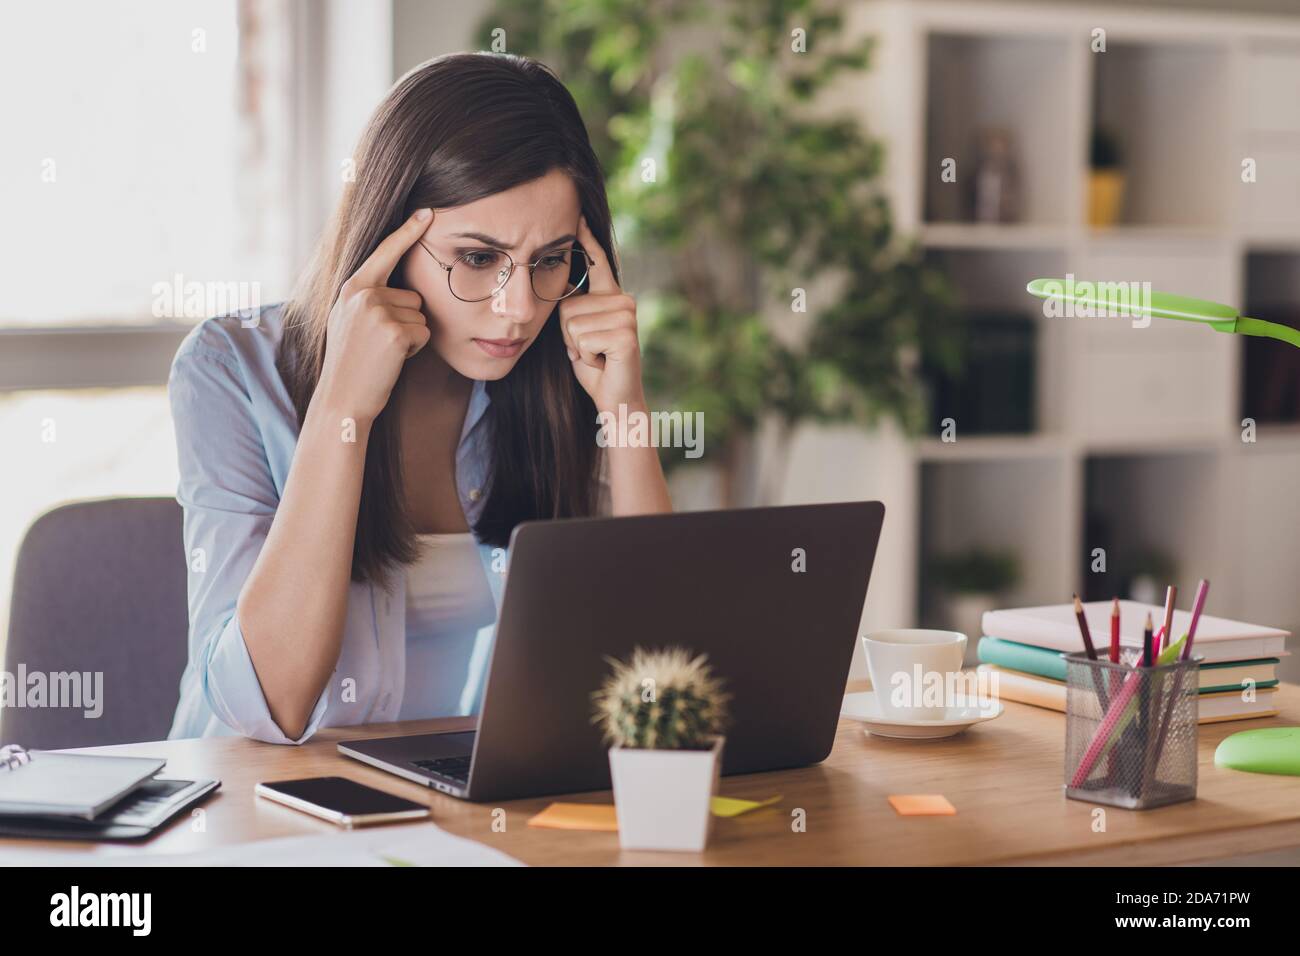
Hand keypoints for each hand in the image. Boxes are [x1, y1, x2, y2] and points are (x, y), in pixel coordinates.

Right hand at [314, 209, 433, 423]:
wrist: (342, 398)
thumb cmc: (351, 363)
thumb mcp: (348, 320)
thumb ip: (366, 297)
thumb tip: (394, 283)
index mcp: (352, 287)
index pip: (385, 252)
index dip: (408, 232)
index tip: (428, 212)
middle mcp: (363, 293)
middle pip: (414, 296)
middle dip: (406, 321)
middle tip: (379, 344)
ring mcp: (378, 311)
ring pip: (421, 315)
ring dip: (410, 337)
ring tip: (382, 353)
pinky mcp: (395, 331)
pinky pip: (424, 333)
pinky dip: (414, 350)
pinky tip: (391, 360)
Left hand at [559, 215, 645, 413]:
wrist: (615, 397)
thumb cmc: (594, 364)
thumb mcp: (578, 331)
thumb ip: (574, 308)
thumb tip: (560, 282)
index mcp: (611, 297)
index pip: (598, 262)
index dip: (587, 239)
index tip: (577, 216)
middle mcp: (623, 301)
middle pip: (568, 305)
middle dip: (568, 333)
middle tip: (588, 348)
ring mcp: (627, 317)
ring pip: (573, 323)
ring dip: (576, 347)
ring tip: (595, 355)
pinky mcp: (626, 336)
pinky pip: (582, 340)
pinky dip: (584, 357)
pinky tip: (602, 361)